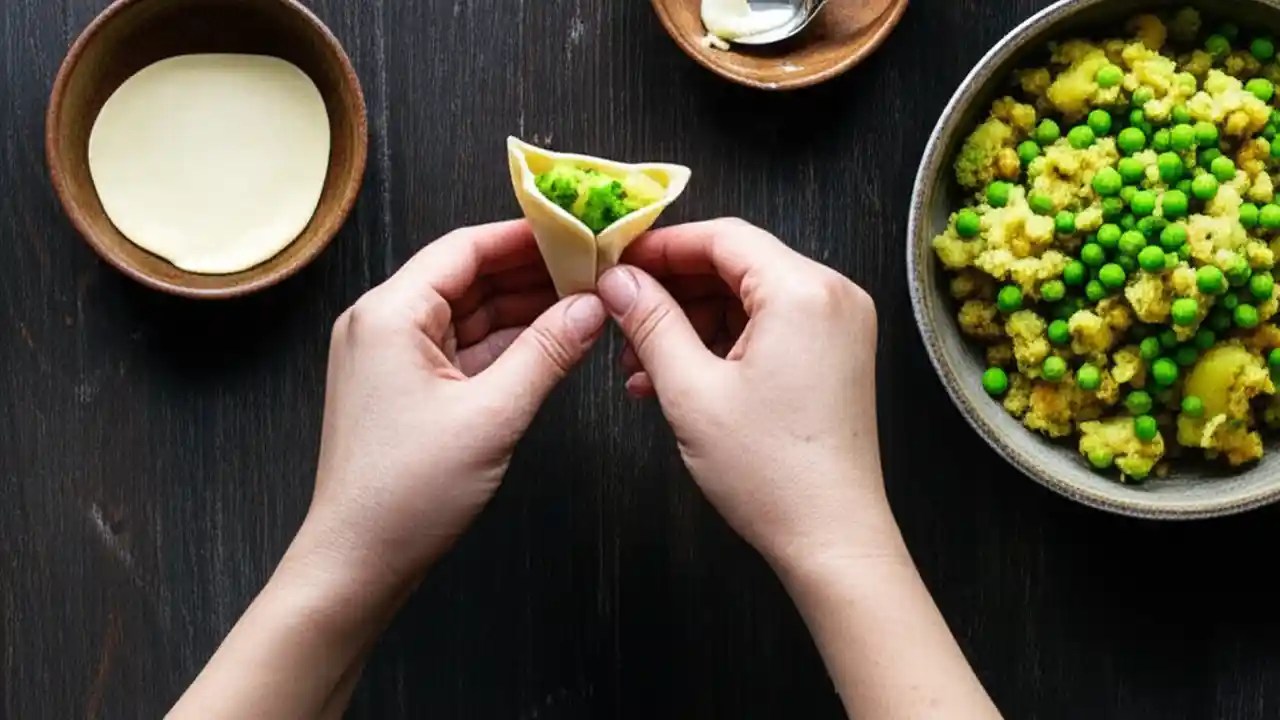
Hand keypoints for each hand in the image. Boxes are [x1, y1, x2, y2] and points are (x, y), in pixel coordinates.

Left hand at [300, 220, 606, 587]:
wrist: (358, 561)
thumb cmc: (405, 494)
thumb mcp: (492, 415)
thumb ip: (547, 352)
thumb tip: (592, 307)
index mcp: (389, 314)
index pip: (464, 248)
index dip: (525, 236)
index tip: (576, 232)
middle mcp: (383, 324)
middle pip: (467, 276)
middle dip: (531, 272)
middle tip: (592, 268)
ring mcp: (392, 357)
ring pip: (469, 313)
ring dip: (523, 308)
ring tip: (583, 301)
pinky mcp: (404, 388)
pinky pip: (462, 348)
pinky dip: (506, 344)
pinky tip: (551, 341)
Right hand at [596, 219, 896, 566]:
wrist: (832, 538)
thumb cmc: (772, 473)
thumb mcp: (691, 390)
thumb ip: (650, 322)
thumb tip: (617, 280)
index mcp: (804, 291)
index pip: (723, 237)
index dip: (661, 246)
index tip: (617, 264)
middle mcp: (832, 295)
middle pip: (735, 265)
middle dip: (672, 292)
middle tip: (620, 317)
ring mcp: (838, 326)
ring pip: (747, 299)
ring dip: (690, 324)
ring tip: (639, 365)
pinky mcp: (834, 355)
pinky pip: (768, 327)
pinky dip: (720, 344)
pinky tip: (674, 378)